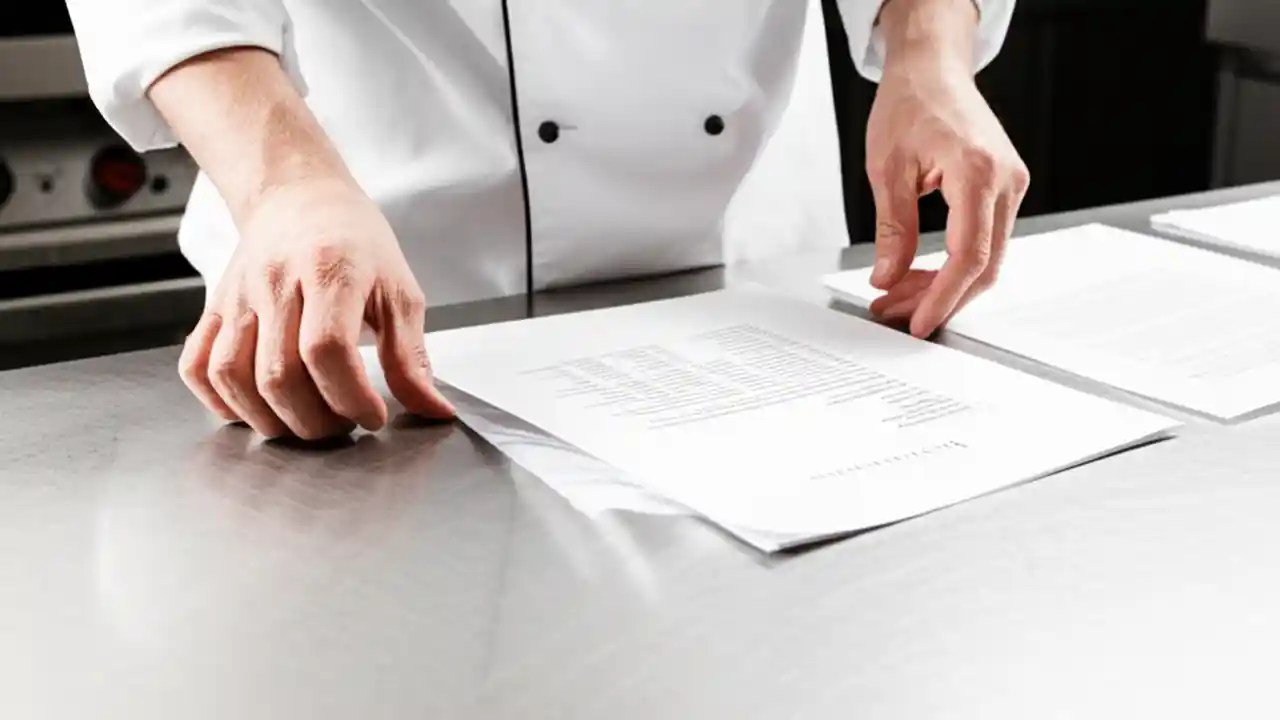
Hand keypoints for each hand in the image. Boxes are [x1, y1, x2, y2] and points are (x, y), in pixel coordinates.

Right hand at [178, 179, 455, 439]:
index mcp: (331, 270)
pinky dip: (220, 401)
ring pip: (232, 376)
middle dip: (315, 420)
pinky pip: (196, 365)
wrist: (297, 195)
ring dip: (270, 420)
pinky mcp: (215, 308)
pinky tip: (257, 409)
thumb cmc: (354, 241)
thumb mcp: (399, 290)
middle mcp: (277, 282)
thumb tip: (434, 411)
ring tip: (306, 421)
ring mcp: (239, 296)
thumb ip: (411, 356)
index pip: (328, 350)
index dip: (351, 397)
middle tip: (344, 423)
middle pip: (279, 374)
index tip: (373, 416)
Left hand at [864, 3, 1029, 337]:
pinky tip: (918, 273)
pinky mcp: (1004, 187)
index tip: (918, 322)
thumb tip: (887, 277)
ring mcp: (1011, 184)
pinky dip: (953, 262)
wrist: (932, 70)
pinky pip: (984, 239)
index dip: (943, 297)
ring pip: (985, 257)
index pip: (969, 256)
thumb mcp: (887, 170)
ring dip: (943, 284)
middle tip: (896, 313)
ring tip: (897, 295)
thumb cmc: (911, 104)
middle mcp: (1006, 180)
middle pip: (983, 265)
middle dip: (939, 298)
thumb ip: (892, 230)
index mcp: (979, 172)